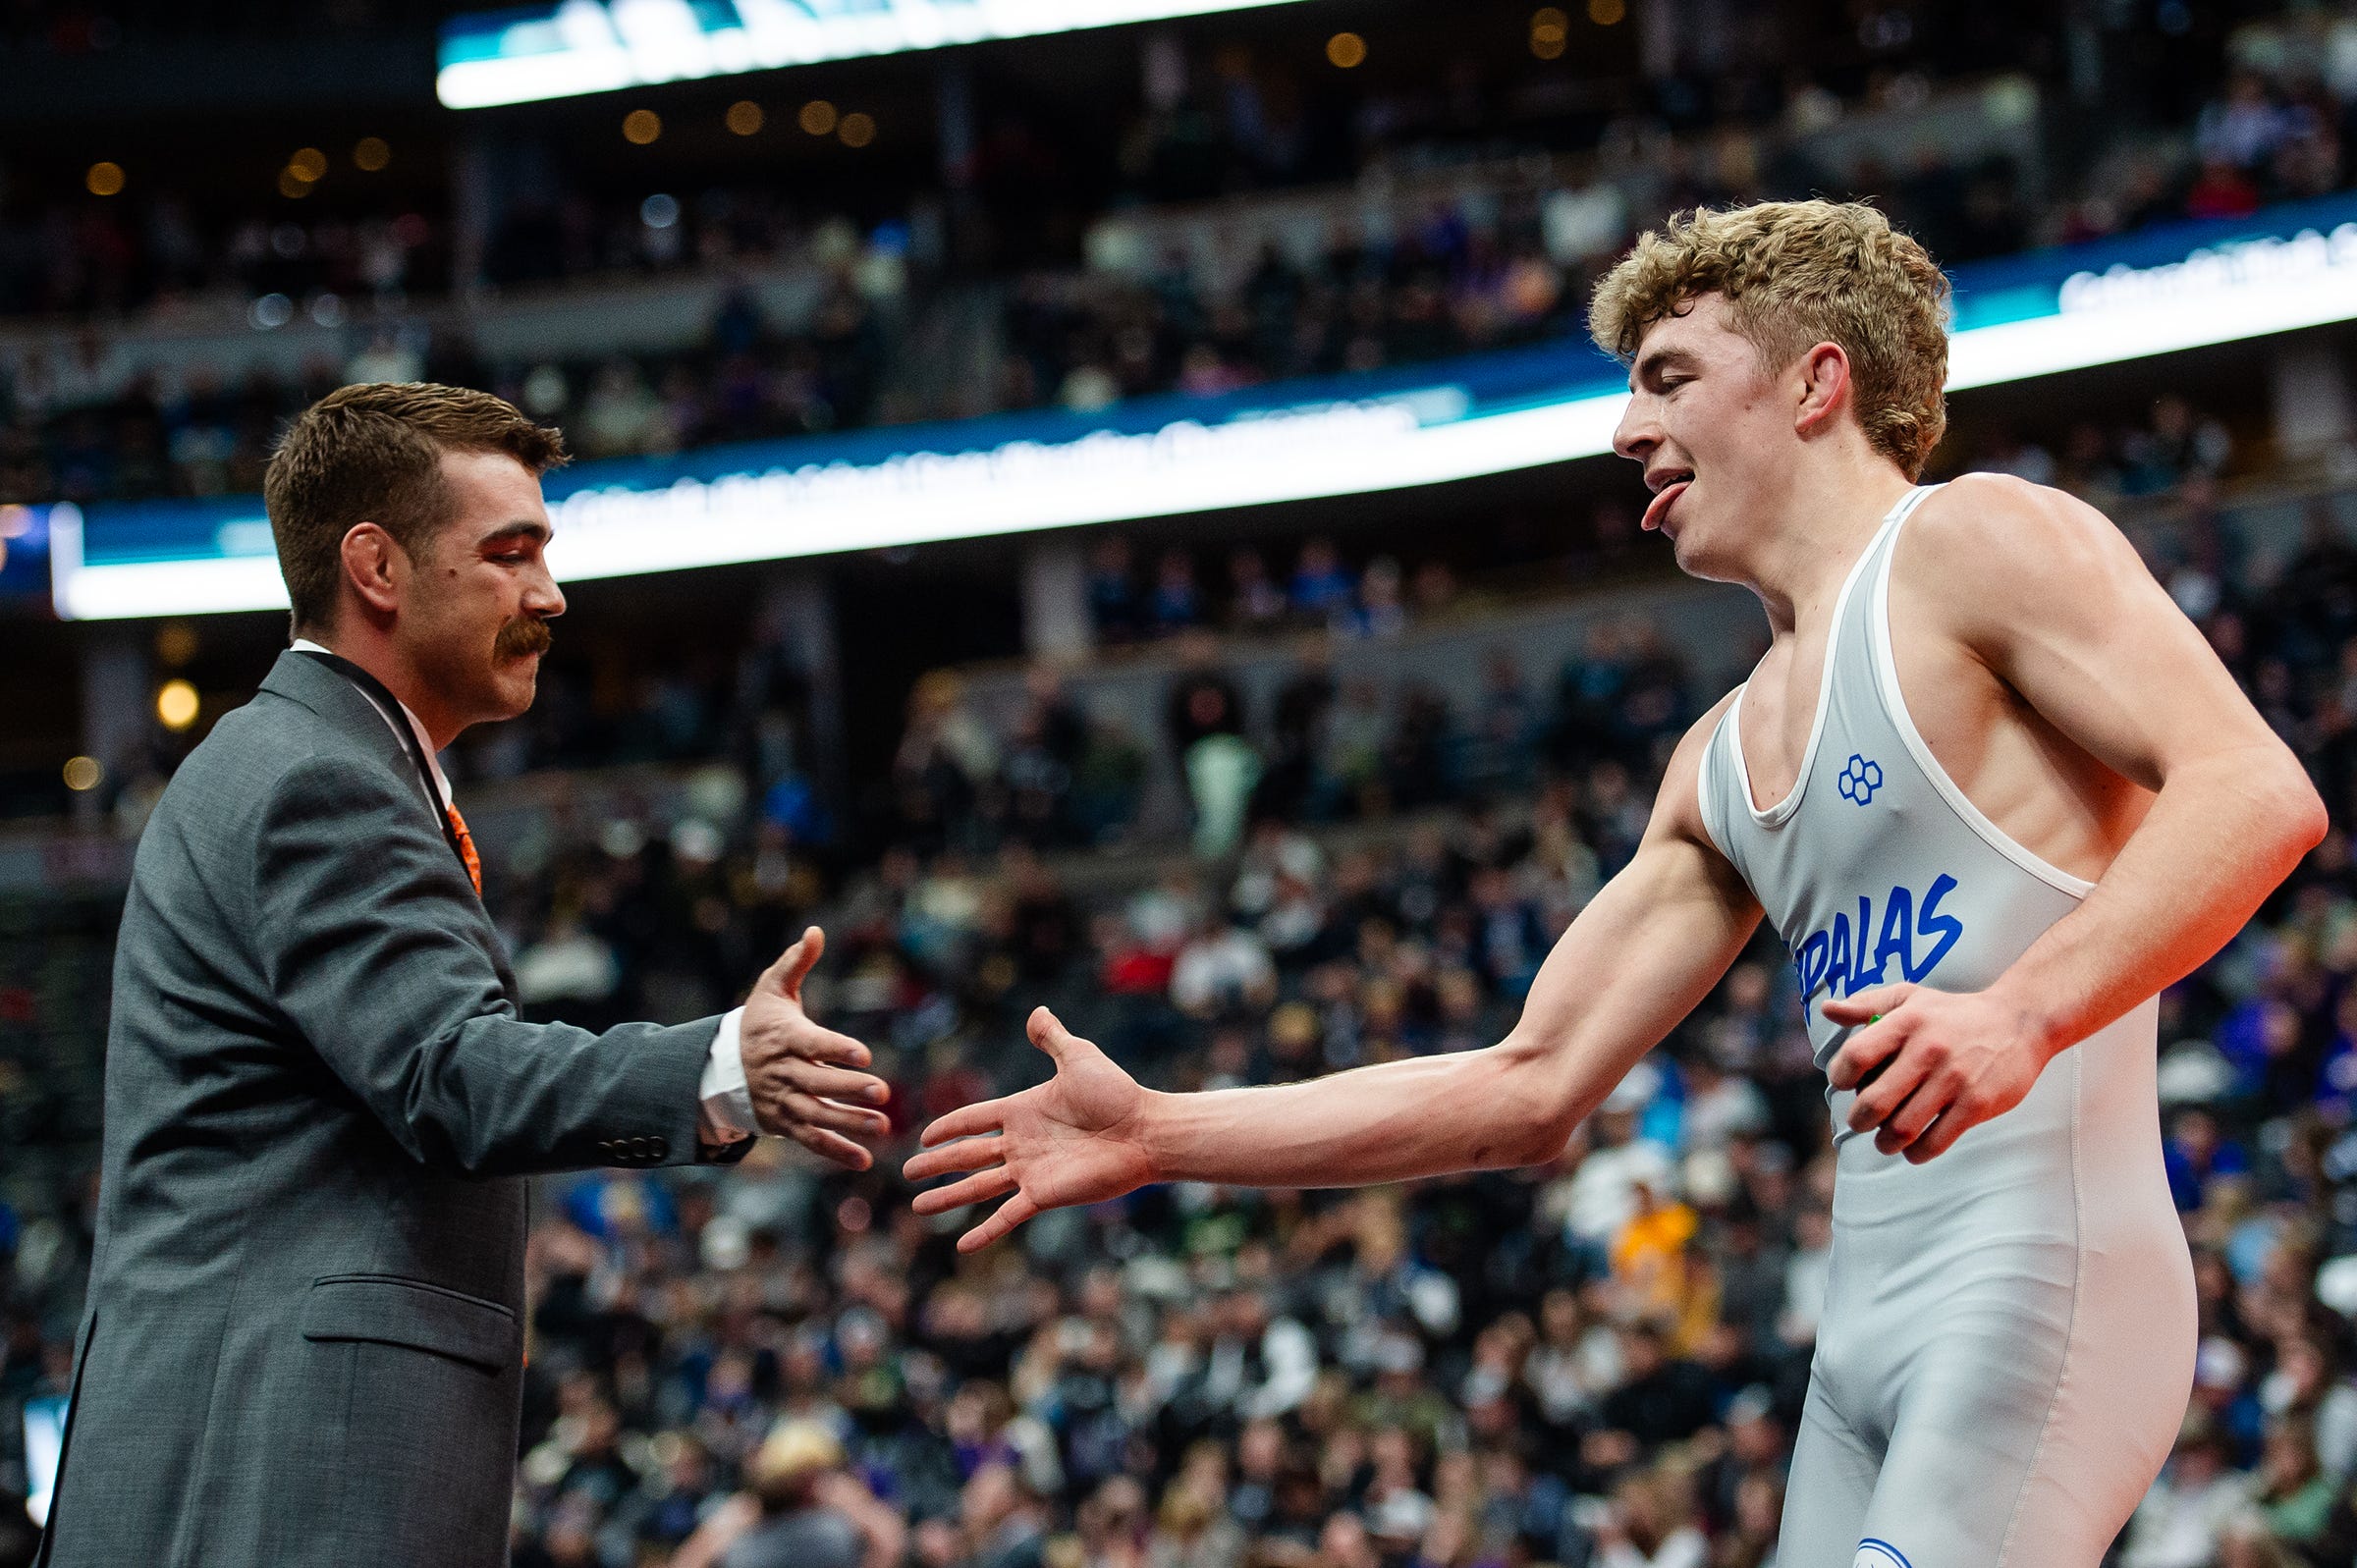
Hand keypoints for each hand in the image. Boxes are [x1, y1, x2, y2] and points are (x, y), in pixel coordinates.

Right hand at [741, 926, 890, 1168]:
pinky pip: (811, 1140)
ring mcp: (783, 1101)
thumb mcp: (772, 989)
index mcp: (783, 1038)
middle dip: (849, 1089)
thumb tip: (815, 932)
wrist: (720, 1066)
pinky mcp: (785, 1123)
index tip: (864, 1054)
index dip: (837, 1049)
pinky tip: (864, 1160)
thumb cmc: (758, 1022)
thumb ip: (795, 963)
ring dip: (849, 1123)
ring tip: (882, 1125)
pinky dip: (836, 1152)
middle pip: (817, 1082)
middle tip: (882, 1091)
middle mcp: (782, 1073)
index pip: (812, 1044)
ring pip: (817, 1115)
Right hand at [901, 1007, 1158, 1251]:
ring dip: (948, 1197)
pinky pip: (1006, 1216)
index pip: (974, 1119)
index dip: (949, 1127)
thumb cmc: (1116, 1093)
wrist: (1143, 1131)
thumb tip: (1037, 1011)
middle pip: (967, 1154)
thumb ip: (1053, 1039)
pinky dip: (985, 1231)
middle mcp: (1021, 1143)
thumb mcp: (1078, 1058)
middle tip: (907, 1171)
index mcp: (1022, 1111)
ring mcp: (1030, 1172)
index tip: (924, 1135)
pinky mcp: (1043, 1196)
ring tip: (918, 1207)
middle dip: (937, 1164)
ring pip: (977, 1187)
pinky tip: (962, 1247)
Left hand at [1823, 982, 2054, 1161]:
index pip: (1855, 1056)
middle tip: (1861, 1122)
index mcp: (1906, 1022)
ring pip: (1902, 1128)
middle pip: (1874, 1102)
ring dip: (1885, 1143)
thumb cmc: (1954, 1013)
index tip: (1845, 1085)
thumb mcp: (1910, 997)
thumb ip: (1867, 1003)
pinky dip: (1917, 1153)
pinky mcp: (1977, 1103)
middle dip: (1859, 1120)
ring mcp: (1954, 1079)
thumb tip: (1828, 1010)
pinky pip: (1936, 1141)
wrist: (2020, 1022)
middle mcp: (1928, 1050)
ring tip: (1885, 1141)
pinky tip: (1914, 1149)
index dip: (1841, 1077)